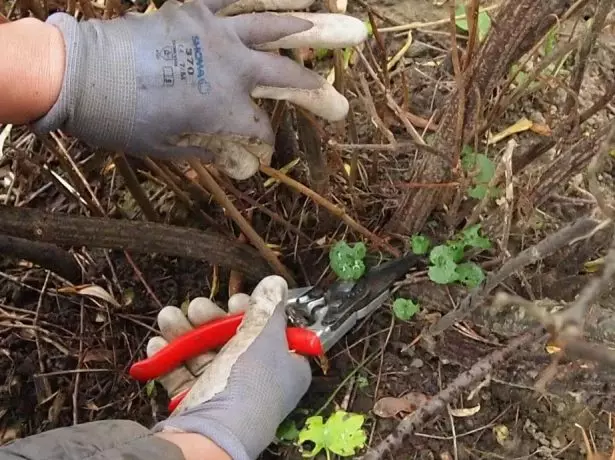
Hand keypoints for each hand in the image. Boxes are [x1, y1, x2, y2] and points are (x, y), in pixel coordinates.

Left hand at [33, 0, 367, 178]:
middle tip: (342, 108)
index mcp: (225, 109)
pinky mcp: (195, 9)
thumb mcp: (169, 148)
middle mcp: (232, 68)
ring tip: (344, 15)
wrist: (80, 74)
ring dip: (313, 21)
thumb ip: (212, 152)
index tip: (255, 156)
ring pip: (275, 23)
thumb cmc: (122, 121)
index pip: (259, 130)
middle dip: (318, 96)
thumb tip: (244, 167)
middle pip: (288, 79)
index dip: (261, 146)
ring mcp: (217, 32)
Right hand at [148, 275, 311, 459]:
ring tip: (169, 317)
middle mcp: (258, 380)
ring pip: (204, 353)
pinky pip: (184, 374)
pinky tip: (158, 344)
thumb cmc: (250, 383)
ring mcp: (227, 391)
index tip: (237, 300)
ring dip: (184, 332)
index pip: (273, 332)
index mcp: (285, 366)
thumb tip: (277, 284)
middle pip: (233, 338)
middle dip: (210, 319)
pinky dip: (170, 358)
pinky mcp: (199, 401)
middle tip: (198, 307)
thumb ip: (269, 307)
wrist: (213, 431)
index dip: (255, 313)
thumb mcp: (265, 337)